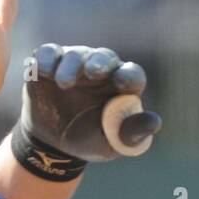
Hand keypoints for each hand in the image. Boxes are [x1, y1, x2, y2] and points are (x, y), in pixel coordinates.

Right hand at [18, 44, 161, 164]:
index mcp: (121, 87)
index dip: (129, 76)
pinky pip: (49, 53)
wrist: (54, 144)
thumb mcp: (111, 143)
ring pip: (76, 55)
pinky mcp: (50, 64)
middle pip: (104, 57)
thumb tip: (154, 122)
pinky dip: (46, 59)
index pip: (132, 74)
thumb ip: (131, 133)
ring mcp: (75, 65)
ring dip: (70, 66)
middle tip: (92, 72)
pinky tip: (44, 70)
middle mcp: (101, 70)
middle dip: (99, 62)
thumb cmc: (89, 141)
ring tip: (64, 83)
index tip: (122, 82)